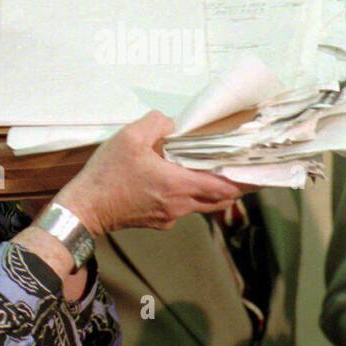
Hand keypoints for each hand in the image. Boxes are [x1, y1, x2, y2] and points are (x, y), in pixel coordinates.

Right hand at [55, 110, 247, 236]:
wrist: (84, 210)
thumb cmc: (107, 175)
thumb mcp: (130, 137)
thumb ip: (157, 123)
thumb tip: (172, 125)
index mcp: (177, 185)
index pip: (224, 187)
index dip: (245, 181)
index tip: (262, 173)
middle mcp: (179, 205)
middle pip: (219, 199)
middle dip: (235, 187)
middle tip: (244, 171)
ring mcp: (169, 217)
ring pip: (202, 205)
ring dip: (211, 191)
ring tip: (214, 172)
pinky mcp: (158, 222)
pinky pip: (183, 209)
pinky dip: (189, 196)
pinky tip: (179, 180)